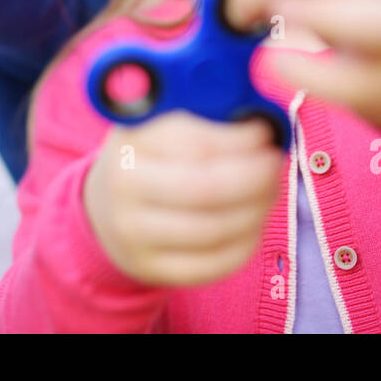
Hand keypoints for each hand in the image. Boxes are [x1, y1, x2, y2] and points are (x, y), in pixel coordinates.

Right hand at [83, 111, 284, 286]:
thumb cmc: (148, 156)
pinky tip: (253, 221)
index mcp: (129, 142)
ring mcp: (133, 234)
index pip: (197, 144)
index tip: (265, 131)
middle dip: (256, 176)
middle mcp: (123, 189)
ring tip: (269, 190)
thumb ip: (200, 112)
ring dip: (256, 208)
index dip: (241, 140)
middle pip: (207, 189)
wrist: (105, 207)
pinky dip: (245, 242)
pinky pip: (213, 264)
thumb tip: (257, 114)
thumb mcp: (158, 122)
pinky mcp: (150, 268)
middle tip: (275, 163)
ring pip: (215, 229)